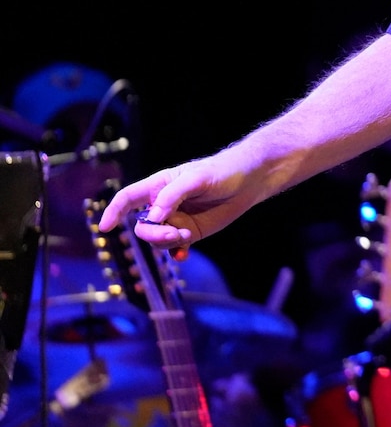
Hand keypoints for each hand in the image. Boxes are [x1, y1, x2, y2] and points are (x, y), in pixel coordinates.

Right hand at [96, 149, 268, 249]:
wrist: (249, 181)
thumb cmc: (222, 172)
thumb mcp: (196, 179)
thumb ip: (172, 196)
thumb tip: (152, 217)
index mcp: (159, 186)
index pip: (128, 198)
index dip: (113, 211)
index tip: (104, 228)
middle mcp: (163, 205)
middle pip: (142, 226)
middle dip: (153, 233)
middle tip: (175, 233)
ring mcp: (176, 219)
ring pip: (157, 239)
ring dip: (167, 241)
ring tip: (187, 234)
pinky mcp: (190, 231)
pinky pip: (174, 247)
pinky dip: (176, 252)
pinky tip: (184, 254)